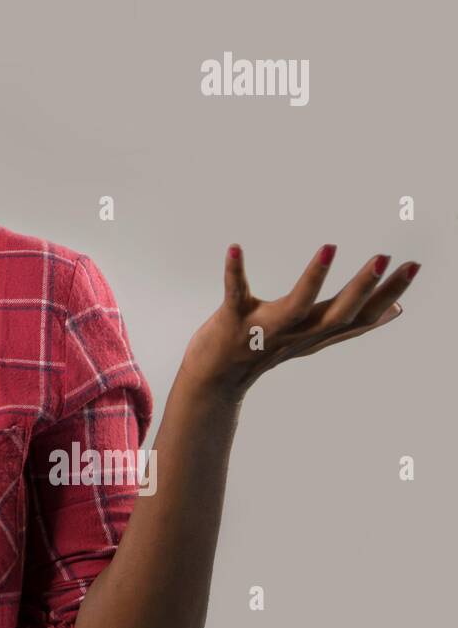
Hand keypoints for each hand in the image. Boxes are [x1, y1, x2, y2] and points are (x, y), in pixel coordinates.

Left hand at [180, 243, 418, 398]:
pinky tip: (234, 248)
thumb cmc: (266, 349)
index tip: (413, 267)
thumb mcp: (313, 337)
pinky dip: (234, 271)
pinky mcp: (232, 322)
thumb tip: (395, 310)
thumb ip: (349, 323)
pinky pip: (235, 293)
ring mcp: (264, 329)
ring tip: (329, 247)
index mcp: (316, 333)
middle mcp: (295, 334)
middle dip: (363, 288)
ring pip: (296, 307)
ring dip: (313, 278)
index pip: (361, 317)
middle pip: (338, 314)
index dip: (388, 294)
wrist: (214, 380)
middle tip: (384, 257)